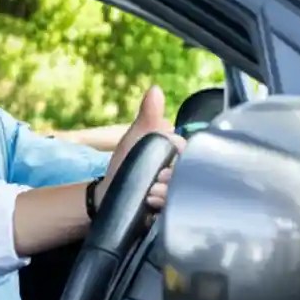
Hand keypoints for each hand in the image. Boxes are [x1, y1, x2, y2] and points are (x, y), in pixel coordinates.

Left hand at [98, 85, 185, 211]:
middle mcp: (181, 173)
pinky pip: (175, 208)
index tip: (163, 160)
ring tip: (150, 191)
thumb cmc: (125, 163)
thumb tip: (155, 89)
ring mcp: (176, 192)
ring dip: (166, 191)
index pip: (189, 151)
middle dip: (172, 177)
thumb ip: (147, 116)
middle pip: (187, 174)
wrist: (110, 193)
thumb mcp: (135, 137)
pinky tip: (151, 201)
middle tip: (156, 178)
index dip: (178, 155)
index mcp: (177, 153)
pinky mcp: (170, 209)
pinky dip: (164, 204)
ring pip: (183, 192)